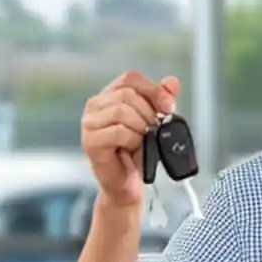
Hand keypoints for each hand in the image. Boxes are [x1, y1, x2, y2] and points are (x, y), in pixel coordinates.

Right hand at [81, 71, 179, 208]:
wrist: (127, 182)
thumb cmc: (137, 151)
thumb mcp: (155, 121)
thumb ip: (162, 100)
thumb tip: (172, 82)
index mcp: (109, 95)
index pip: (130, 78)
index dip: (152, 90)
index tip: (168, 107)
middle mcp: (95, 106)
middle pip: (127, 94)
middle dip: (148, 113)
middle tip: (155, 129)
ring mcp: (89, 123)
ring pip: (121, 111)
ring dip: (141, 127)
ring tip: (143, 141)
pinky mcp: (90, 142)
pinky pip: (118, 132)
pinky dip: (133, 140)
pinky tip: (134, 148)